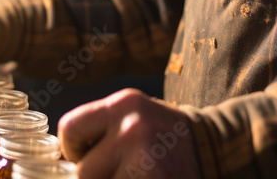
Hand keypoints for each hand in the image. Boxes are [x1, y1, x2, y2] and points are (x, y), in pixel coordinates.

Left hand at [59, 89, 199, 178]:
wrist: (216, 147)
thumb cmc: (165, 136)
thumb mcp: (135, 118)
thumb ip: (102, 131)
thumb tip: (60, 160)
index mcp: (124, 104)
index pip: (69, 128)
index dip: (72, 150)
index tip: (86, 158)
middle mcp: (133, 127)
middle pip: (83, 171)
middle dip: (95, 177)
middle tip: (118, 170)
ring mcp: (145, 159)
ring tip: (134, 173)